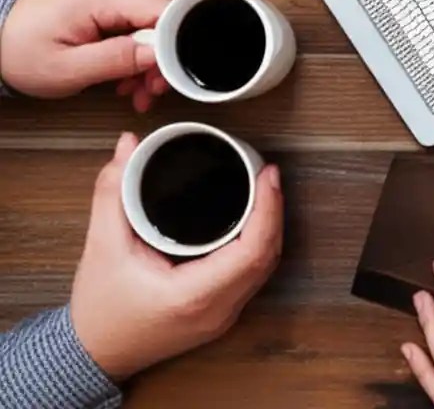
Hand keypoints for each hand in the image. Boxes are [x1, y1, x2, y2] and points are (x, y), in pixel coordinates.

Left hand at [0, 0, 170, 110]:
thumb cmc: (21, 51)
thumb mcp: (67, 68)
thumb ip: (116, 59)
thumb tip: (158, 54)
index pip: (164, 8)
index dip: (175, 43)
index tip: (166, 75)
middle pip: (164, 17)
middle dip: (164, 58)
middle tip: (152, 90)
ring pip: (155, 23)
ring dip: (152, 59)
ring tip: (136, 90)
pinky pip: (139, 22)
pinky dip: (139, 50)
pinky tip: (127, 74)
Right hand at [70, 133, 283, 380]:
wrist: (92, 353)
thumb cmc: (98, 309)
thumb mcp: (101, 246)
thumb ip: (112, 193)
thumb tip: (128, 147)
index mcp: (194, 297)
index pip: (252, 251)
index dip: (269, 210)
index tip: (269, 176)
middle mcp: (218, 311)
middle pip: (266, 258)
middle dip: (274, 212)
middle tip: (269, 176)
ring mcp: (223, 317)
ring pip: (264, 269)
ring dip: (269, 230)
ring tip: (266, 192)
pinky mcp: (220, 315)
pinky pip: (252, 277)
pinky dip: (257, 247)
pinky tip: (254, 224)